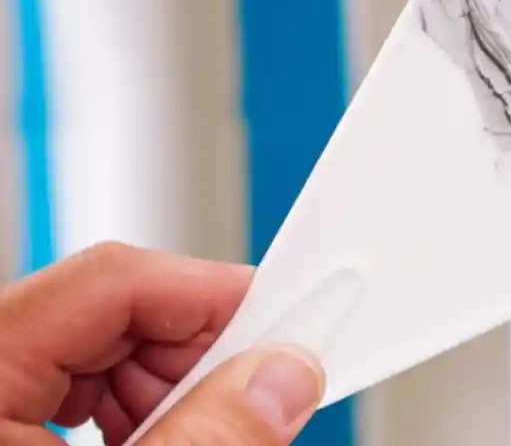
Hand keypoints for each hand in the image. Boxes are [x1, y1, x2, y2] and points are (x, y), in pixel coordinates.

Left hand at [0, 243, 324, 444]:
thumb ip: (204, 435)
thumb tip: (284, 376)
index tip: (286, 322)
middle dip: (198, 356)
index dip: (215, 294)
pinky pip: (76, 391)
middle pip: (114, 311)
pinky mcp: (1, 422)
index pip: (113, 276)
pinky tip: (160, 442)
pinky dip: (136, 416)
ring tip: (204, 435)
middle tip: (257, 396)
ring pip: (102, 351)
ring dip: (171, 392)